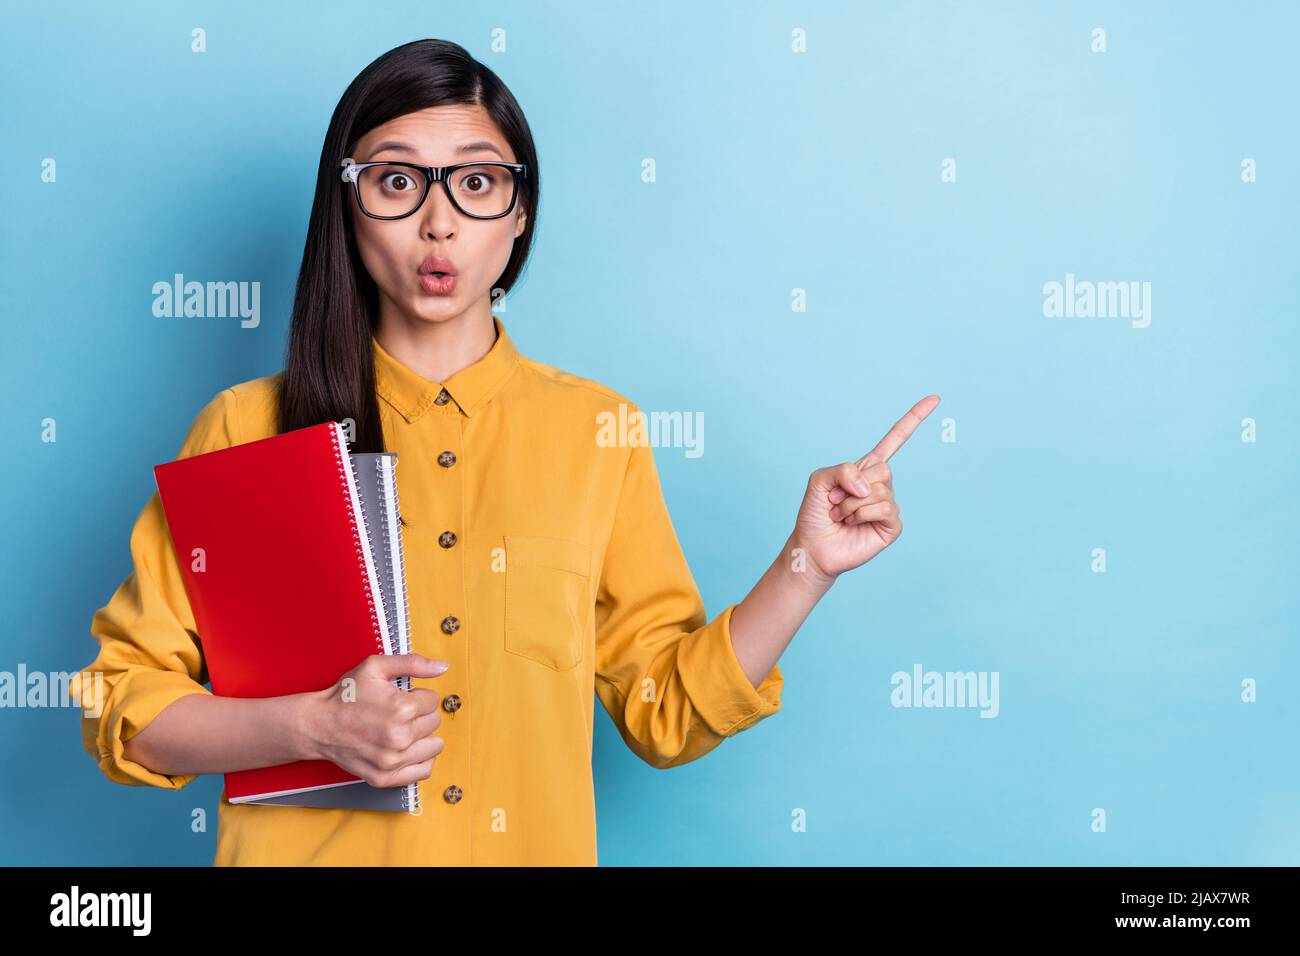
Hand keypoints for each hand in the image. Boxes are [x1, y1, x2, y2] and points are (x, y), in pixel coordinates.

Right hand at [303, 653, 447, 788]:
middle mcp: (400, 738)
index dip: (418, 695)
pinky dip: (420, 759)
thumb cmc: (346, 696)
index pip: (433, 701)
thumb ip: (413, 663)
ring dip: (422, 736)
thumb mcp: (376, 667)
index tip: (402, 697)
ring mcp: (392, 761)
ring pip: (434, 746)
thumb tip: (442, 667)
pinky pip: (423, 771)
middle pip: (434, 722)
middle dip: (420, 714)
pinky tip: (408, 748)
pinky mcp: (386, 777)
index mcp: (401, 709)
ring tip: (403, 730)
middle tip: (397, 713)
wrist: (319, 725)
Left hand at [793, 395, 939, 580]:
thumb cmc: (815, 513)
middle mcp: (881, 485)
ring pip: (879, 492)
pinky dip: (862, 515)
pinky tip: (853, 524)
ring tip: (842, 515)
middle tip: (837, 500)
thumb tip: (870, 486)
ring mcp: (888, 505)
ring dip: (851, 505)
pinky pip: (884, 510)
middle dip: (852, 486)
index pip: (895, 440)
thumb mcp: (820, 479)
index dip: (913, 419)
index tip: (934, 399)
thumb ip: (842, 470)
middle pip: (883, 468)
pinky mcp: (892, 525)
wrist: (813, 546)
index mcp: (866, 468)